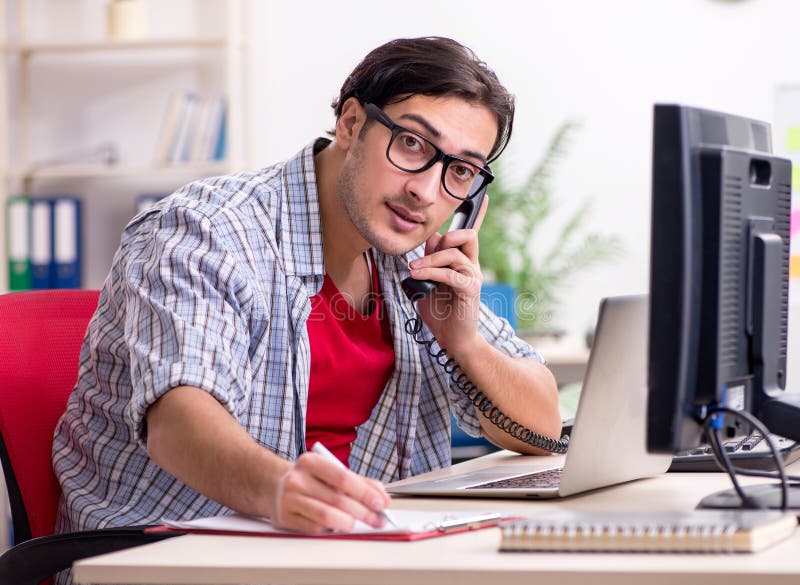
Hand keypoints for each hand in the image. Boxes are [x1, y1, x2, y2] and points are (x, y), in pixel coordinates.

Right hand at [269, 451, 391, 533]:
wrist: (273, 485)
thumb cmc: (309, 479)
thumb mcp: (330, 471)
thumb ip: (358, 481)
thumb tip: (381, 497)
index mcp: (311, 461)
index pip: (343, 477)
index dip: (365, 492)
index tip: (381, 503)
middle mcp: (297, 478)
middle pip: (337, 499)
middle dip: (363, 512)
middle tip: (378, 520)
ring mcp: (289, 499)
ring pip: (325, 516)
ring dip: (348, 523)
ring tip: (358, 525)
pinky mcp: (285, 518)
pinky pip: (314, 528)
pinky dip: (330, 530)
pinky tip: (337, 527)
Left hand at [407, 196, 488, 356]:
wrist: (452, 339)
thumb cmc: (440, 312)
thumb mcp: (428, 282)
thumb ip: (429, 262)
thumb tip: (428, 243)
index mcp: (463, 262)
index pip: (470, 233)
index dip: (477, 214)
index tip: (481, 195)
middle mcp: (472, 266)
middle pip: (467, 235)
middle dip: (446, 237)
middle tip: (425, 254)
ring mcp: (473, 277)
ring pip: (454, 254)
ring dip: (430, 260)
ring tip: (414, 269)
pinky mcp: (470, 290)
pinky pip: (451, 274)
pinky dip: (431, 273)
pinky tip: (418, 276)